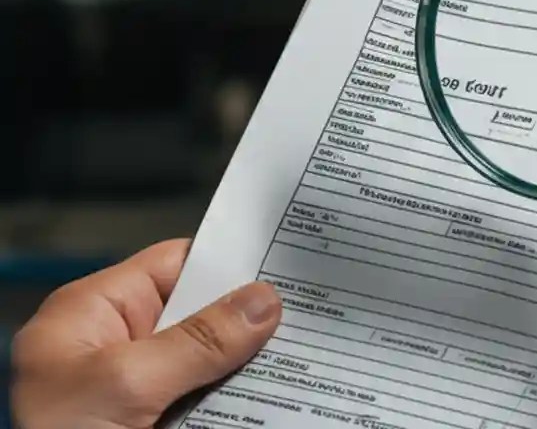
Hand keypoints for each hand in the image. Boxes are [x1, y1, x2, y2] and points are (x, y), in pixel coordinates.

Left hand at [10, 239, 281, 428]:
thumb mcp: (129, 382)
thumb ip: (199, 341)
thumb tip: (264, 300)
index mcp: (92, 312)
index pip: (172, 266)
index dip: (226, 263)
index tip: (285, 265)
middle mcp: (113, 343)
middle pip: (197, 314)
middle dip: (246, 318)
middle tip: (305, 314)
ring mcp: (132, 386)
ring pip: (206, 361)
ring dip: (247, 362)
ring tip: (303, 352)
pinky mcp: (150, 419)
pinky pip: (204, 397)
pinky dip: (236, 396)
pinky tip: (277, 391)